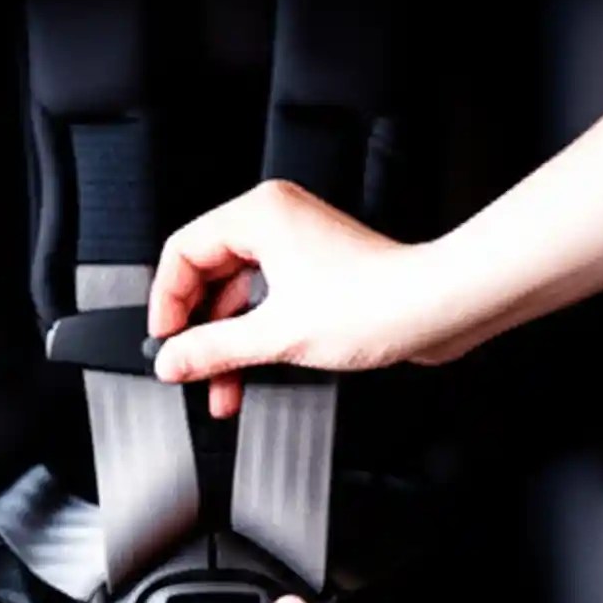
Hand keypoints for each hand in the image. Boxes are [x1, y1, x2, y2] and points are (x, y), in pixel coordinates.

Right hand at [148, 180, 469, 417]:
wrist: (438, 308)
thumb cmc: (377, 302)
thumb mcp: (277, 335)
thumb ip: (214, 349)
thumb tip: (172, 360)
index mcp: (259, 214)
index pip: (184, 251)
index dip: (167, 301)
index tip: (164, 342)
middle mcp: (276, 220)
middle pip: (209, 275)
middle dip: (199, 329)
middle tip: (189, 368)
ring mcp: (297, 244)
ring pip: (238, 293)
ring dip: (228, 341)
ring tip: (221, 387)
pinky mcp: (315, 270)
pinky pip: (267, 300)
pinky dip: (255, 334)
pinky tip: (249, 371)